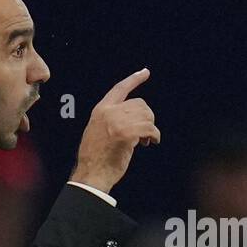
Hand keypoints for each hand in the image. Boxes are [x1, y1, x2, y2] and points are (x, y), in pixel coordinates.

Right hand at [70, 68, 159, 193]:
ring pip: (147, 116)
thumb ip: (113, 119)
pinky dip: (155, 136)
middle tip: (145, 133)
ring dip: (151, 128)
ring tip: (145, 140)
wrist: (92, 174)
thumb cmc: (96, 158)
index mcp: (101, 110)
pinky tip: (151, 142)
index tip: (145, 72)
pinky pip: (150, 129)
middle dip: (147, 117)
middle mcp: (109, 112)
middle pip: (140, 104)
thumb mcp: (99, 131)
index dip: (134, 79)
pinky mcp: (126, 134)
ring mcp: (117, 122)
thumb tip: (133, 118)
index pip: (119, 88)